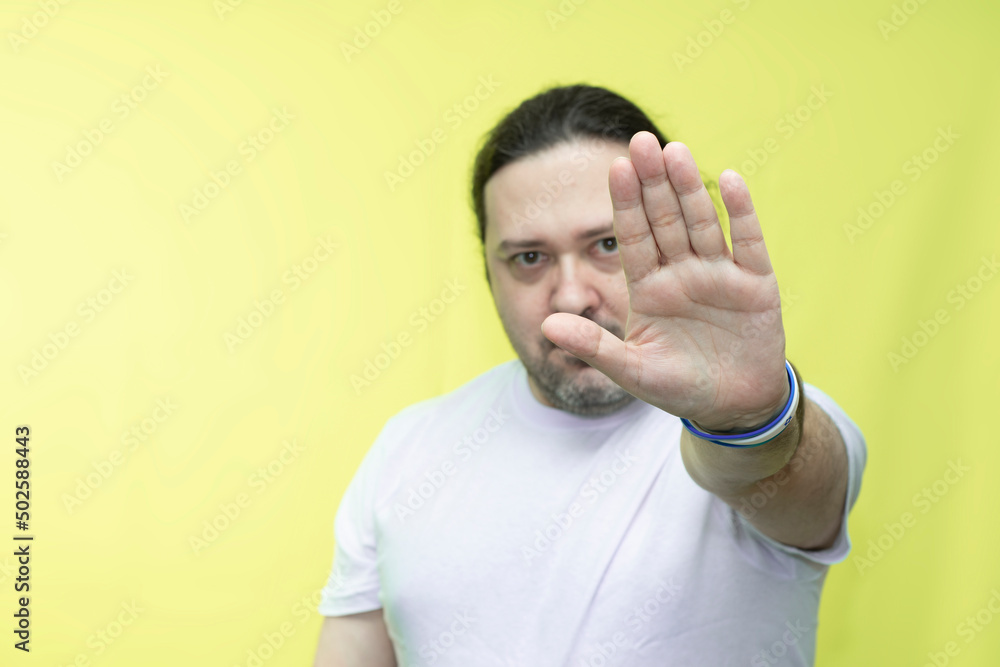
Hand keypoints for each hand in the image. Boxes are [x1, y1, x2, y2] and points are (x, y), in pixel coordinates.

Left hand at [540, 132, 787, 431]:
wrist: (732, 407)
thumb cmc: (678, 387)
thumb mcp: (631, 371)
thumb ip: (593, 347)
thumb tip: (546, 326)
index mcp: (649, 287)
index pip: (633, 236)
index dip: (625, 203)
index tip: (614, 167)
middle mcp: (681, 272)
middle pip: (664, 219)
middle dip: (652, 182)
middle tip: (641, 140)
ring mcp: (718, 274)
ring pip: (701, 222)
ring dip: (689, 188)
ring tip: (675, 151)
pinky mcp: (755, 283)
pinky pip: (748, 242)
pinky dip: (741, 212)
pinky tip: (729, 179)